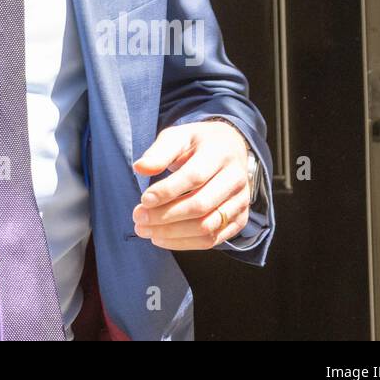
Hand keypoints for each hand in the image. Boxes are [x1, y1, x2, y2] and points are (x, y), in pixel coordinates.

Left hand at [130, 121, 250, 249]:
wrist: (231, 149)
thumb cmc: (198, 143)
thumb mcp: (178, 137)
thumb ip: (159, 152)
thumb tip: (139, 168)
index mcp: (219, 153)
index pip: (194, 176)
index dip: (168, 191)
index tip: (144, 200)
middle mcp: (235, 179)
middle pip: (200, 205)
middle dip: (165, 216)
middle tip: (138, 218)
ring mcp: (240, 201)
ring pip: (207, 226)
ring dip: (173, 233)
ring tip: (145, 230)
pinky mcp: (240, 219)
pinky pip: (213, 239)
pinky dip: (185, 243)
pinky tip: (162, 238)